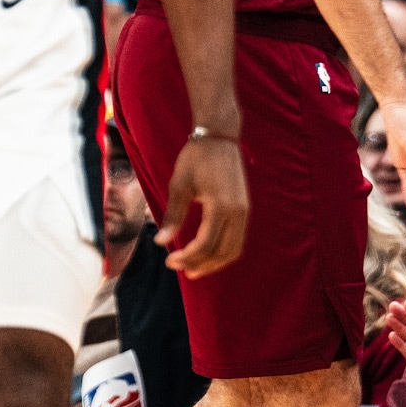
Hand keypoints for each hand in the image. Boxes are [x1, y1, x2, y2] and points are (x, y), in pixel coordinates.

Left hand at [159, 134, 248, 277]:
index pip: (206, 245)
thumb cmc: (196, 158)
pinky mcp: (245, 209)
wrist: (219, 137)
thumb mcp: (179, 185)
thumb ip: (173, 216)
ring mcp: (244, 212)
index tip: (170, 261)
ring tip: (194, 268)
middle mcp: (237, 213)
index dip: (188, 258)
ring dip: (214, 263)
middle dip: (200, 265)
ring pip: (233, 250)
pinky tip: (208, 254)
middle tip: (179, 268)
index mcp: (221, 206)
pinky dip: (224, 252)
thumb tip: (161, 242)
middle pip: (221, 252)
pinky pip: (238, 240)